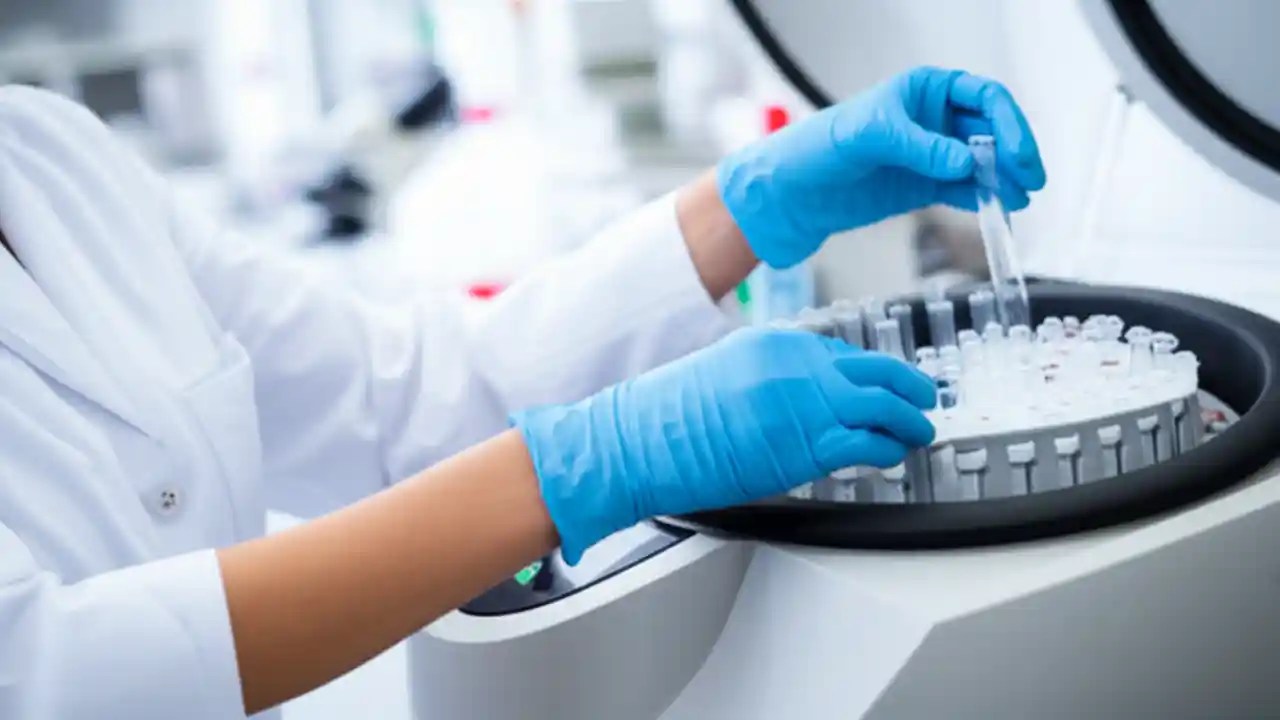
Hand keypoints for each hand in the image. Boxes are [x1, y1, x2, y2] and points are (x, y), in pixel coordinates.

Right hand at [512, 328, 936, 562]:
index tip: (889, 383)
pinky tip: (895, 454)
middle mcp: (800, 366)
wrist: (645, 439)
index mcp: (780, 342)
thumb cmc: (674, 414)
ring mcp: (806, 403)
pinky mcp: (807, 445)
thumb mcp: (730, 371)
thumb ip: (773, 375)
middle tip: (924, 400)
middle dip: (911, 387)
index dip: (876, 372)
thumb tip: (804, 395)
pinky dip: (891, 448)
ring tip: (920, 431)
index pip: (846, 352)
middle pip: (878, 370)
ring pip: (884, 405)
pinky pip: (869, 443)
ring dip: (910, 421)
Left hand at [718, 66, 1045, 268]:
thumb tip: (967, 161)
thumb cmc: (817, 148)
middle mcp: (932, 118)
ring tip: (1020, 199)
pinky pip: (963, 188)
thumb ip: (920, 148)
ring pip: (981, 162)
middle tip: (1031, 179)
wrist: (788, 194)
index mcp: (923, 90)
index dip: (1007, 121)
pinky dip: (982, 197)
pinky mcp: (922, 186)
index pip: (982, 96)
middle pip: (990, 130)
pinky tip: (998, 207)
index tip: (1016, 151)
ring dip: (1003, 179)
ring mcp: (930, 153)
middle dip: (1013, 152)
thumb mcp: (870, 138)